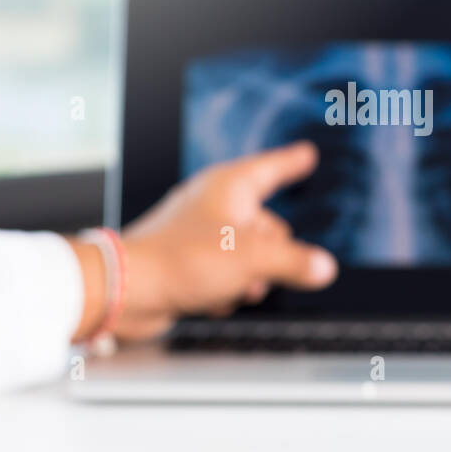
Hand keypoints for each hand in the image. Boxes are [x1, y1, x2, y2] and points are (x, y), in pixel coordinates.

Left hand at [70, 141, 337, 342]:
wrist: (127, 289)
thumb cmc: (182, 260)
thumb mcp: (253, 259)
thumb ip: (295, 262)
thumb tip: (324, 267)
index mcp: (230, 186)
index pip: (272, 167)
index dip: (292, 161)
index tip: (307, 153)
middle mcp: (214, 204)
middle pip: (268, 224)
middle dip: (272, 254)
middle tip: (263, 269)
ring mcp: (200, 232)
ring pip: (248, 254)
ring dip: (249, 277)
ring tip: (234, 287)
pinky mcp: (187, 261)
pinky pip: (226, 274)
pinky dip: (226, 288)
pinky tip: (214, 298)